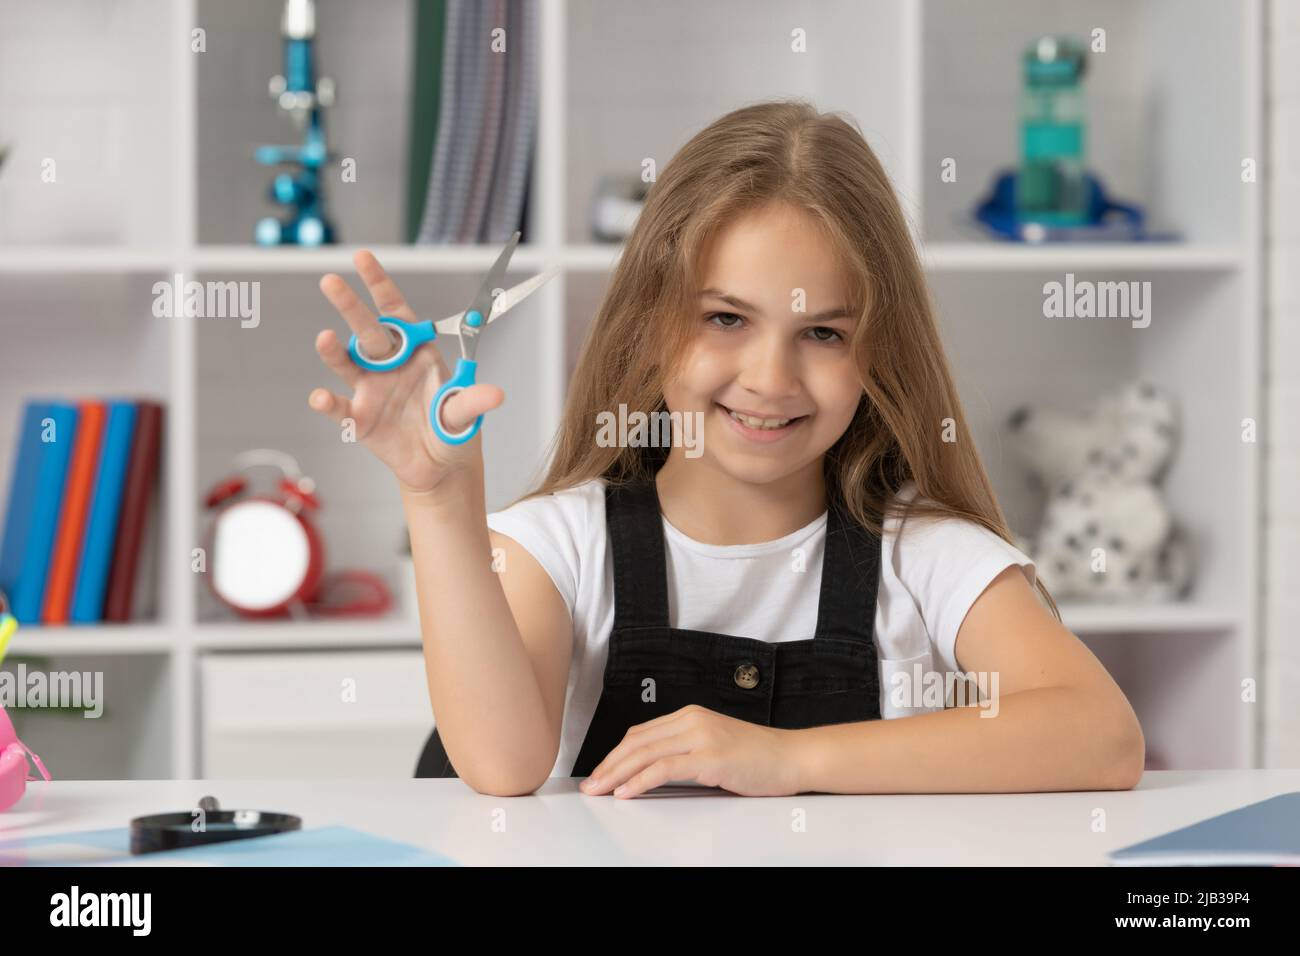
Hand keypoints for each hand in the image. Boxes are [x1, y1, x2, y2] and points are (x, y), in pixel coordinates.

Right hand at [310, 250, 504, 497]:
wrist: (440, 466)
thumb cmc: (451, 427)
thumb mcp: (464, 412)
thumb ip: (473, 401)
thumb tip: (495, 395)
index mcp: (415, 352)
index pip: (395, 312)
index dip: (379, 284)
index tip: (363, 258)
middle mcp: (388, 365)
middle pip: (366, 330)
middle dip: (350, 305)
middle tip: (331, 281)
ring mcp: (370, 390)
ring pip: (346, 364)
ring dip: (333, 351)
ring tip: (325, 338)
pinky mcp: (359, 419)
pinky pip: (339, 408)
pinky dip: (327, 403)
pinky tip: (321, 398)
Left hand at [579, 705, 804, 797]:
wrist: (792, 757)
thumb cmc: (756, 757)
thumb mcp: (714, 745)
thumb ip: (685, 750)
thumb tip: (650, 770)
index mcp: (690, 715)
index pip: (640, 733)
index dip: (615, 754)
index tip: (599, 771)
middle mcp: (692, 720)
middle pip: (636, 742)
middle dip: (608, 764)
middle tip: (590, 784)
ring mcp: (701, 736)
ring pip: (645, 753)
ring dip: (616, 773)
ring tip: (599, 790)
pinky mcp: (710, 757)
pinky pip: (664, 768)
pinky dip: (640, 781)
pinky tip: (626, 792)